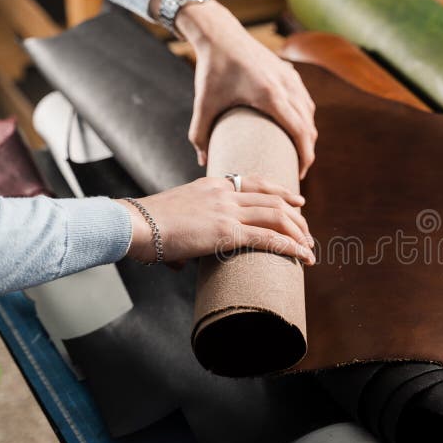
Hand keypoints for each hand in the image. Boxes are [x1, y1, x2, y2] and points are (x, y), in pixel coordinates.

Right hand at [116, 176, 314, 264]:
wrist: (133, 224)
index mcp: (211, 184)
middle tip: (308, 231)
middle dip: (296, 216)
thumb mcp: (172, 218)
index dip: (280, 190)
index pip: (255, 181)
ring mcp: (227, 210)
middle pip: (273, 198)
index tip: (297, 200)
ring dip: (298, 233)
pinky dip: (290, 246)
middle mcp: (224, 192)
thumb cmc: (144, 228)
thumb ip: (183, 234)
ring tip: (309, 248)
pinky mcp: (226, 231)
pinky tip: (302, 255)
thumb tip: (178, 261)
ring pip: (277, 216)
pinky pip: (268, 237)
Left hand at [175, 1, 316, 177]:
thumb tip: (203, 161)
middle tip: (297, 169)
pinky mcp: (289, 72)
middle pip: (308, 126)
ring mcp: (291, 77)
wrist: (220, 34)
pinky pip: (305, 100)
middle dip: (307, 150)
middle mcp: (286, 86)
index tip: (300, 172)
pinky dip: (305, 117)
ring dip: (308, 134)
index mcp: (270, 96)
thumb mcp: (204, 103)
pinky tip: (297, 128)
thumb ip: (199, 134)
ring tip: (298, 151)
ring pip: (309, 113)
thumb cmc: (212, 69)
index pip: (299, 131)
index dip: (305, 155)